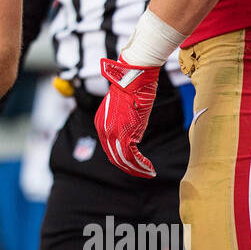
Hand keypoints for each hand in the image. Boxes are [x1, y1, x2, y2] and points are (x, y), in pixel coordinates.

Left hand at [94, 57, 158, 177]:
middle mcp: (103, 129)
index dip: (121, 159)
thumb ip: (124, 121)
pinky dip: (141, 165)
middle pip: (114, 157)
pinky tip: (150, 169)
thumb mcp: (125, 107)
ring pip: (122, 160)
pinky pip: (131, 157)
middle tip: (143, 172)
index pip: (109, 148)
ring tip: (148, 173)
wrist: (134, 76)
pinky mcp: (123, 133)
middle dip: (129, 168)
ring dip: (136, 169)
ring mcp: (112, 132)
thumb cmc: (133, 86)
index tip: (134, 163)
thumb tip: (132, 131)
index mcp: (100, 122)